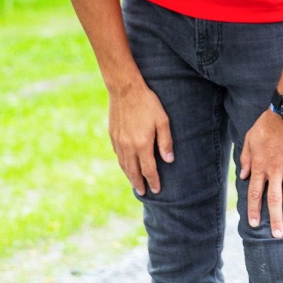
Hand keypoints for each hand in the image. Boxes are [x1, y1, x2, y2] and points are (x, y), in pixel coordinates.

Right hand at [108, 81, 173, 195]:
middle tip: (144, 192)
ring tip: (135, 184)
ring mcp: (119, 142)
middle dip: (140, 183)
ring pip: (124, 165)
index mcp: (142, 144)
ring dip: (130, 176)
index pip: (149, 169)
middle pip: (134, 171)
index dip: (153, 181)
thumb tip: (169, 160)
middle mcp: (129, 147)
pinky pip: (118, 156)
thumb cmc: (148, 103)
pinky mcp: (113, 136)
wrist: (125, 90)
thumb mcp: (163, 120)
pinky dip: (123, 165)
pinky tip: (126, 166)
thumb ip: (165, 141)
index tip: (157, 190)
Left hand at [240, 109, 282, 237]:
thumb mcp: (250, 139)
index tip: (254, 225)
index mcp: (260, 165)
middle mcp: (275, 170)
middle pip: (274, 200)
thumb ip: (246, 158)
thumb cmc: (267, 124)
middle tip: (277, 236)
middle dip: (275, 219)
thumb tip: (244, 176)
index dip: (255, 210)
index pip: (256, 193)